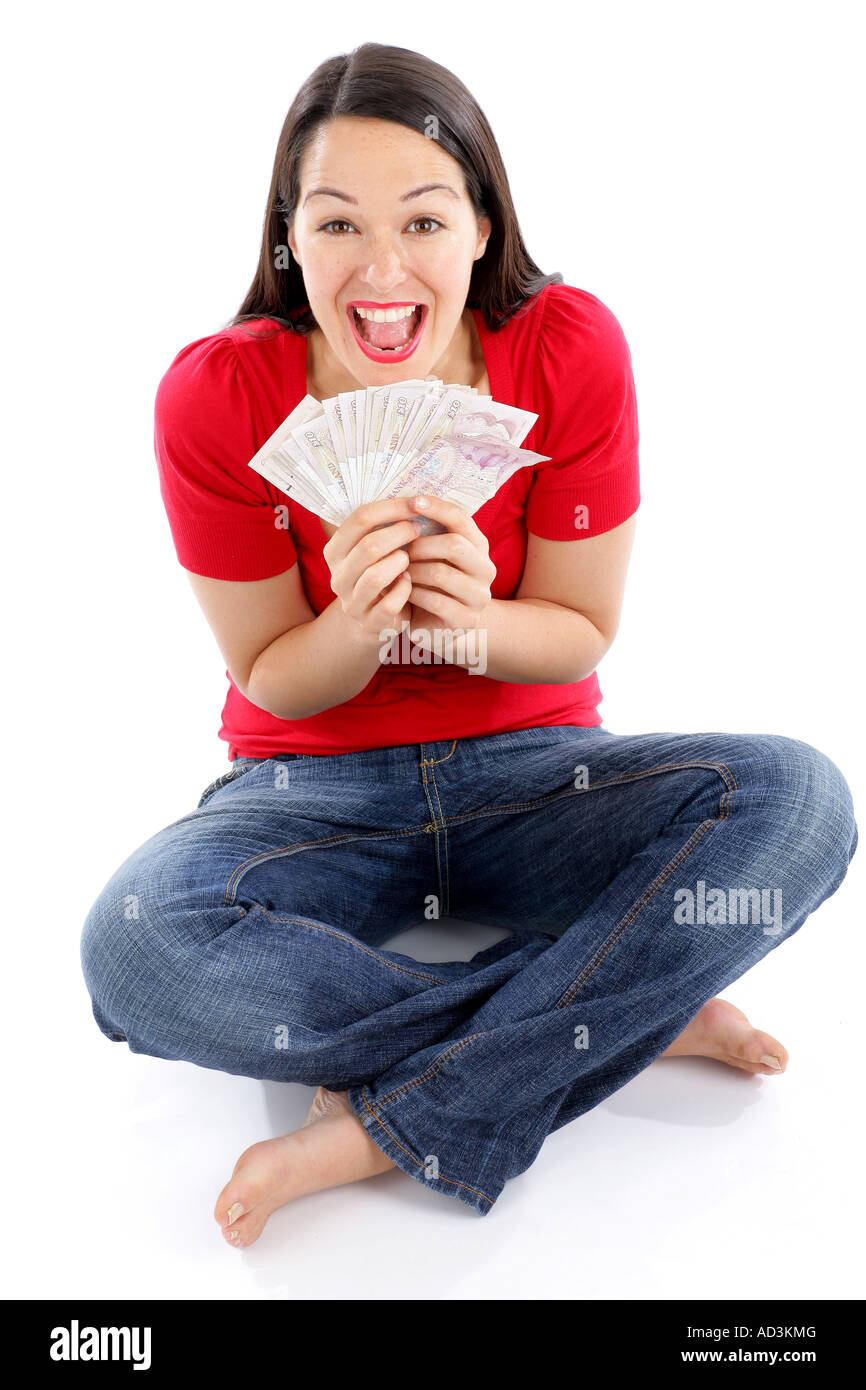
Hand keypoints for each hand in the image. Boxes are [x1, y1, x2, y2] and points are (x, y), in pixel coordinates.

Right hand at [320, 499, 424, 639]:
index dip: (391, 508)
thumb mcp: (373, 548)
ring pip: (375, 576)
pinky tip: (410, 582)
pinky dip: (404, 590)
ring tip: (411, 557)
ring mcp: (352, 601)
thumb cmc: (380, 572)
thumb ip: (382, 525)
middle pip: (369, 546)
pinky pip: (389, 605)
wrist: (373, 619)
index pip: (360, 518)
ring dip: (400, 562)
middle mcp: (337, 576)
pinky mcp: (370, 622)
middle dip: (399, 534)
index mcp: (335, 550)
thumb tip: (414, 495)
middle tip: (418, 529)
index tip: (415, 504)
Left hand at [401, 495, 496, 644]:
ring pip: (441, 573)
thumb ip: (428, 531)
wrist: (441, 626)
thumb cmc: (430, 583)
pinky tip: (403, 591)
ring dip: (413, 570)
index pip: (462, 518)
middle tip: (402, 550)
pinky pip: (435, 601)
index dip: (437, 507)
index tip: (412, 502)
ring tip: (398, 572)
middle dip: (422, 545)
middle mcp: (486, 569)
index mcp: (479, 546)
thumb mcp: (432, 555)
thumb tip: (407, 499)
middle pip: (455, 545)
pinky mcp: (466, 620)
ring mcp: (479, 596)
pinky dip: (413, 593)